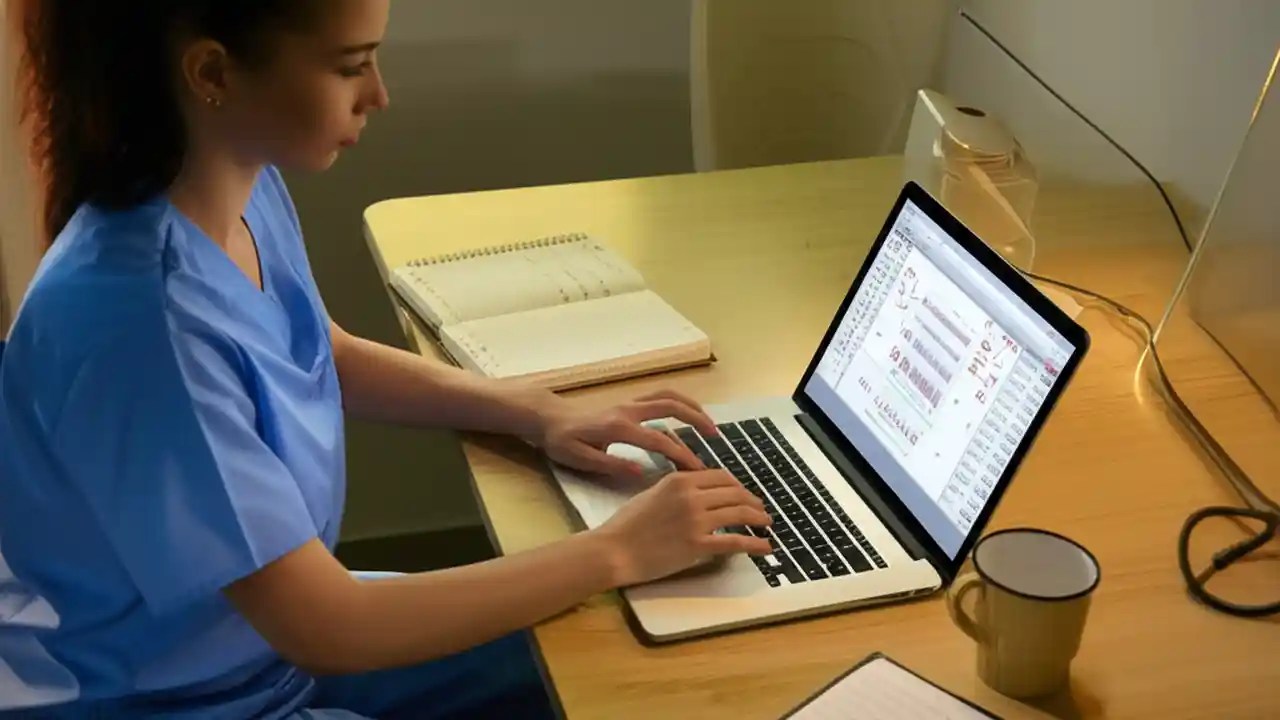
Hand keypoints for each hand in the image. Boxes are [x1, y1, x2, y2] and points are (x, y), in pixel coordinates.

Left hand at [536, 389, 719, 477]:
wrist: (548, 418)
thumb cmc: (561, 441)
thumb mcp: (579, 459)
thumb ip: (610, 464)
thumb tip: (642, 472)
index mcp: (618, 428)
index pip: (658, 440)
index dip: (681, 454)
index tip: (698, 469)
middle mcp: (628, 410)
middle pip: (671, 407)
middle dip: (696, 420)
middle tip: (715, 437)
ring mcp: (630, 402)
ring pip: (668, 396)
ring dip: (692, 407)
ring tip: (709, 424)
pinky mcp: (629, 402)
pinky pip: (660, 396)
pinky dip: (680, 402)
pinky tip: (690, 415)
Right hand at [592, 469, 772, 586]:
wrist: (614, 549)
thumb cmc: (626, 524)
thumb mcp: (652, 493)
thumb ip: (677, 489)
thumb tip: (699, 493)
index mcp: (679, 479)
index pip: (721, 476)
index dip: (737, 485)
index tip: (743, 493)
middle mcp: (691, 496)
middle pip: (735, 492)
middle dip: (752, 500)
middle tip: (760, 508)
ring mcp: (696, 520)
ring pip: (740, 513)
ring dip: (758, 517)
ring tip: (766, 522)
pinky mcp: (698, 545)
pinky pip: (735, 542)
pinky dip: (755, 544)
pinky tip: (765, 546)